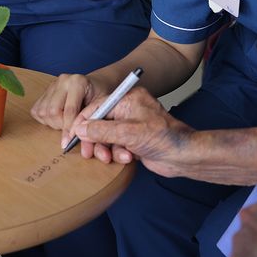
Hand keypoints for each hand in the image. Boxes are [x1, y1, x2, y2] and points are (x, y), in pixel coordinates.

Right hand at [31, 72, 104, 133]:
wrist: (94, 85)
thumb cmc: (99, 96)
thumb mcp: (100, 106)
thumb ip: (89, 119)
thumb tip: (77, 135)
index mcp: (78, 82)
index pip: (69, 110)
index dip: (68, 129)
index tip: (68, 142)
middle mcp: (62, 81)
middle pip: (52, 111)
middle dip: (60, 126)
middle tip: (69, 130)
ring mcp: (52, 85)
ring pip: (43, 111)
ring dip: (52, 123)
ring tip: (64, 123)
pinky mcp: (45, 91)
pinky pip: (36, 110)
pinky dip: (44, 119)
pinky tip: (56, 119)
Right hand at [68, 87, 194, 173]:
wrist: (185, 156)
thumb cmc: (163, 138)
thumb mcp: (127, 132)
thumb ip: (100, 130)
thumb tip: (79, 129)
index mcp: (127, 99)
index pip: (96, 107)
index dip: (82, 121)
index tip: (72, 135)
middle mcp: (128, 109)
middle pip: (99, 123)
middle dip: (95, 139)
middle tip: (88, 153)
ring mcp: (131, 125)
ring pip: (106, 136)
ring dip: (107, 148)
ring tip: (110, 157)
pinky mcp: (134, 140)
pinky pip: (116, 145)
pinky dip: (118, 153)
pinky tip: (128, 157)